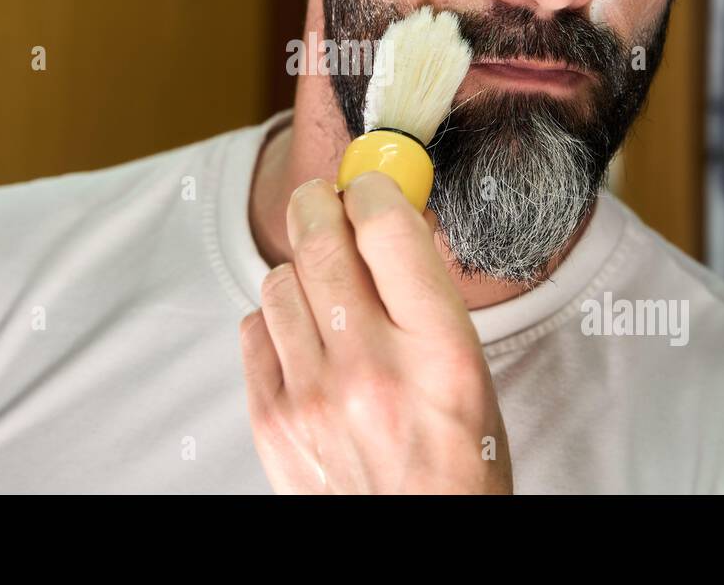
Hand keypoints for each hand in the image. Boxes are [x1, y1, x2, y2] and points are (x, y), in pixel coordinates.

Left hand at [238, 170, 512, 493]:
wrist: (418, 536)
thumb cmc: (458, 459)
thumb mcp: (470, 368)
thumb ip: (427, 291)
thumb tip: (388, 214)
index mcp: (440, 350)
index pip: (386, 226)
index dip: (373, 189)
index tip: (371, 188)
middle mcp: (372, 368)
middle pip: (319, 237)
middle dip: (321, 202)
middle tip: (327, 200)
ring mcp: (312, 396)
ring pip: (278, 277)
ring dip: (300, 268)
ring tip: (324, 285)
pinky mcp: (271, 419)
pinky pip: (254, 327)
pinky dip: (276, 319)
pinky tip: (304, 335)